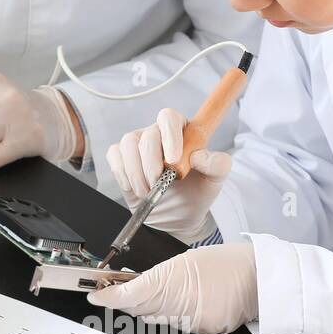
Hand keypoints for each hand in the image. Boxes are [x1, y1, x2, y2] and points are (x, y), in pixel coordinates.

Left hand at [86, 242, 257, 333]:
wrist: (259, 278)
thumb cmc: (225, 263)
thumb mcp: (186, 261)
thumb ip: (159, 276)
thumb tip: (137, 287)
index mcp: (171, 280)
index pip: (130, 294)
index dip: (108, 297)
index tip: (95, 295)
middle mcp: (179, 304)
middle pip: (138, 310)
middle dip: (126, 302)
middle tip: (117, 292)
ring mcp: (191, 321)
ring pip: (156, 319)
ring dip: (150, 309)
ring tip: (164, 293)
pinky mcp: (203, 331)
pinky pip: (178, 326)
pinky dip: (174, 316)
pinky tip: (185, 303)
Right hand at [106, 108, 230, 243]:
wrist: (177, 216)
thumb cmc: (196, 193)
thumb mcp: (215, 180)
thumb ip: (217, 164)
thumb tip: (199, 155)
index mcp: (182, 131)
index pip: (169, 117)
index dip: (169, 136)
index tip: (173, 160)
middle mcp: (157, 133)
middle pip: (148, 135)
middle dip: (152, 164)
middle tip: (159, 183)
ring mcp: (137, 144)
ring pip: (128, 144)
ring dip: (136, 172)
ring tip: (148, 190)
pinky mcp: (121, 156)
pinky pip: (114, 154)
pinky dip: (123, 173)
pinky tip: (135, 187)